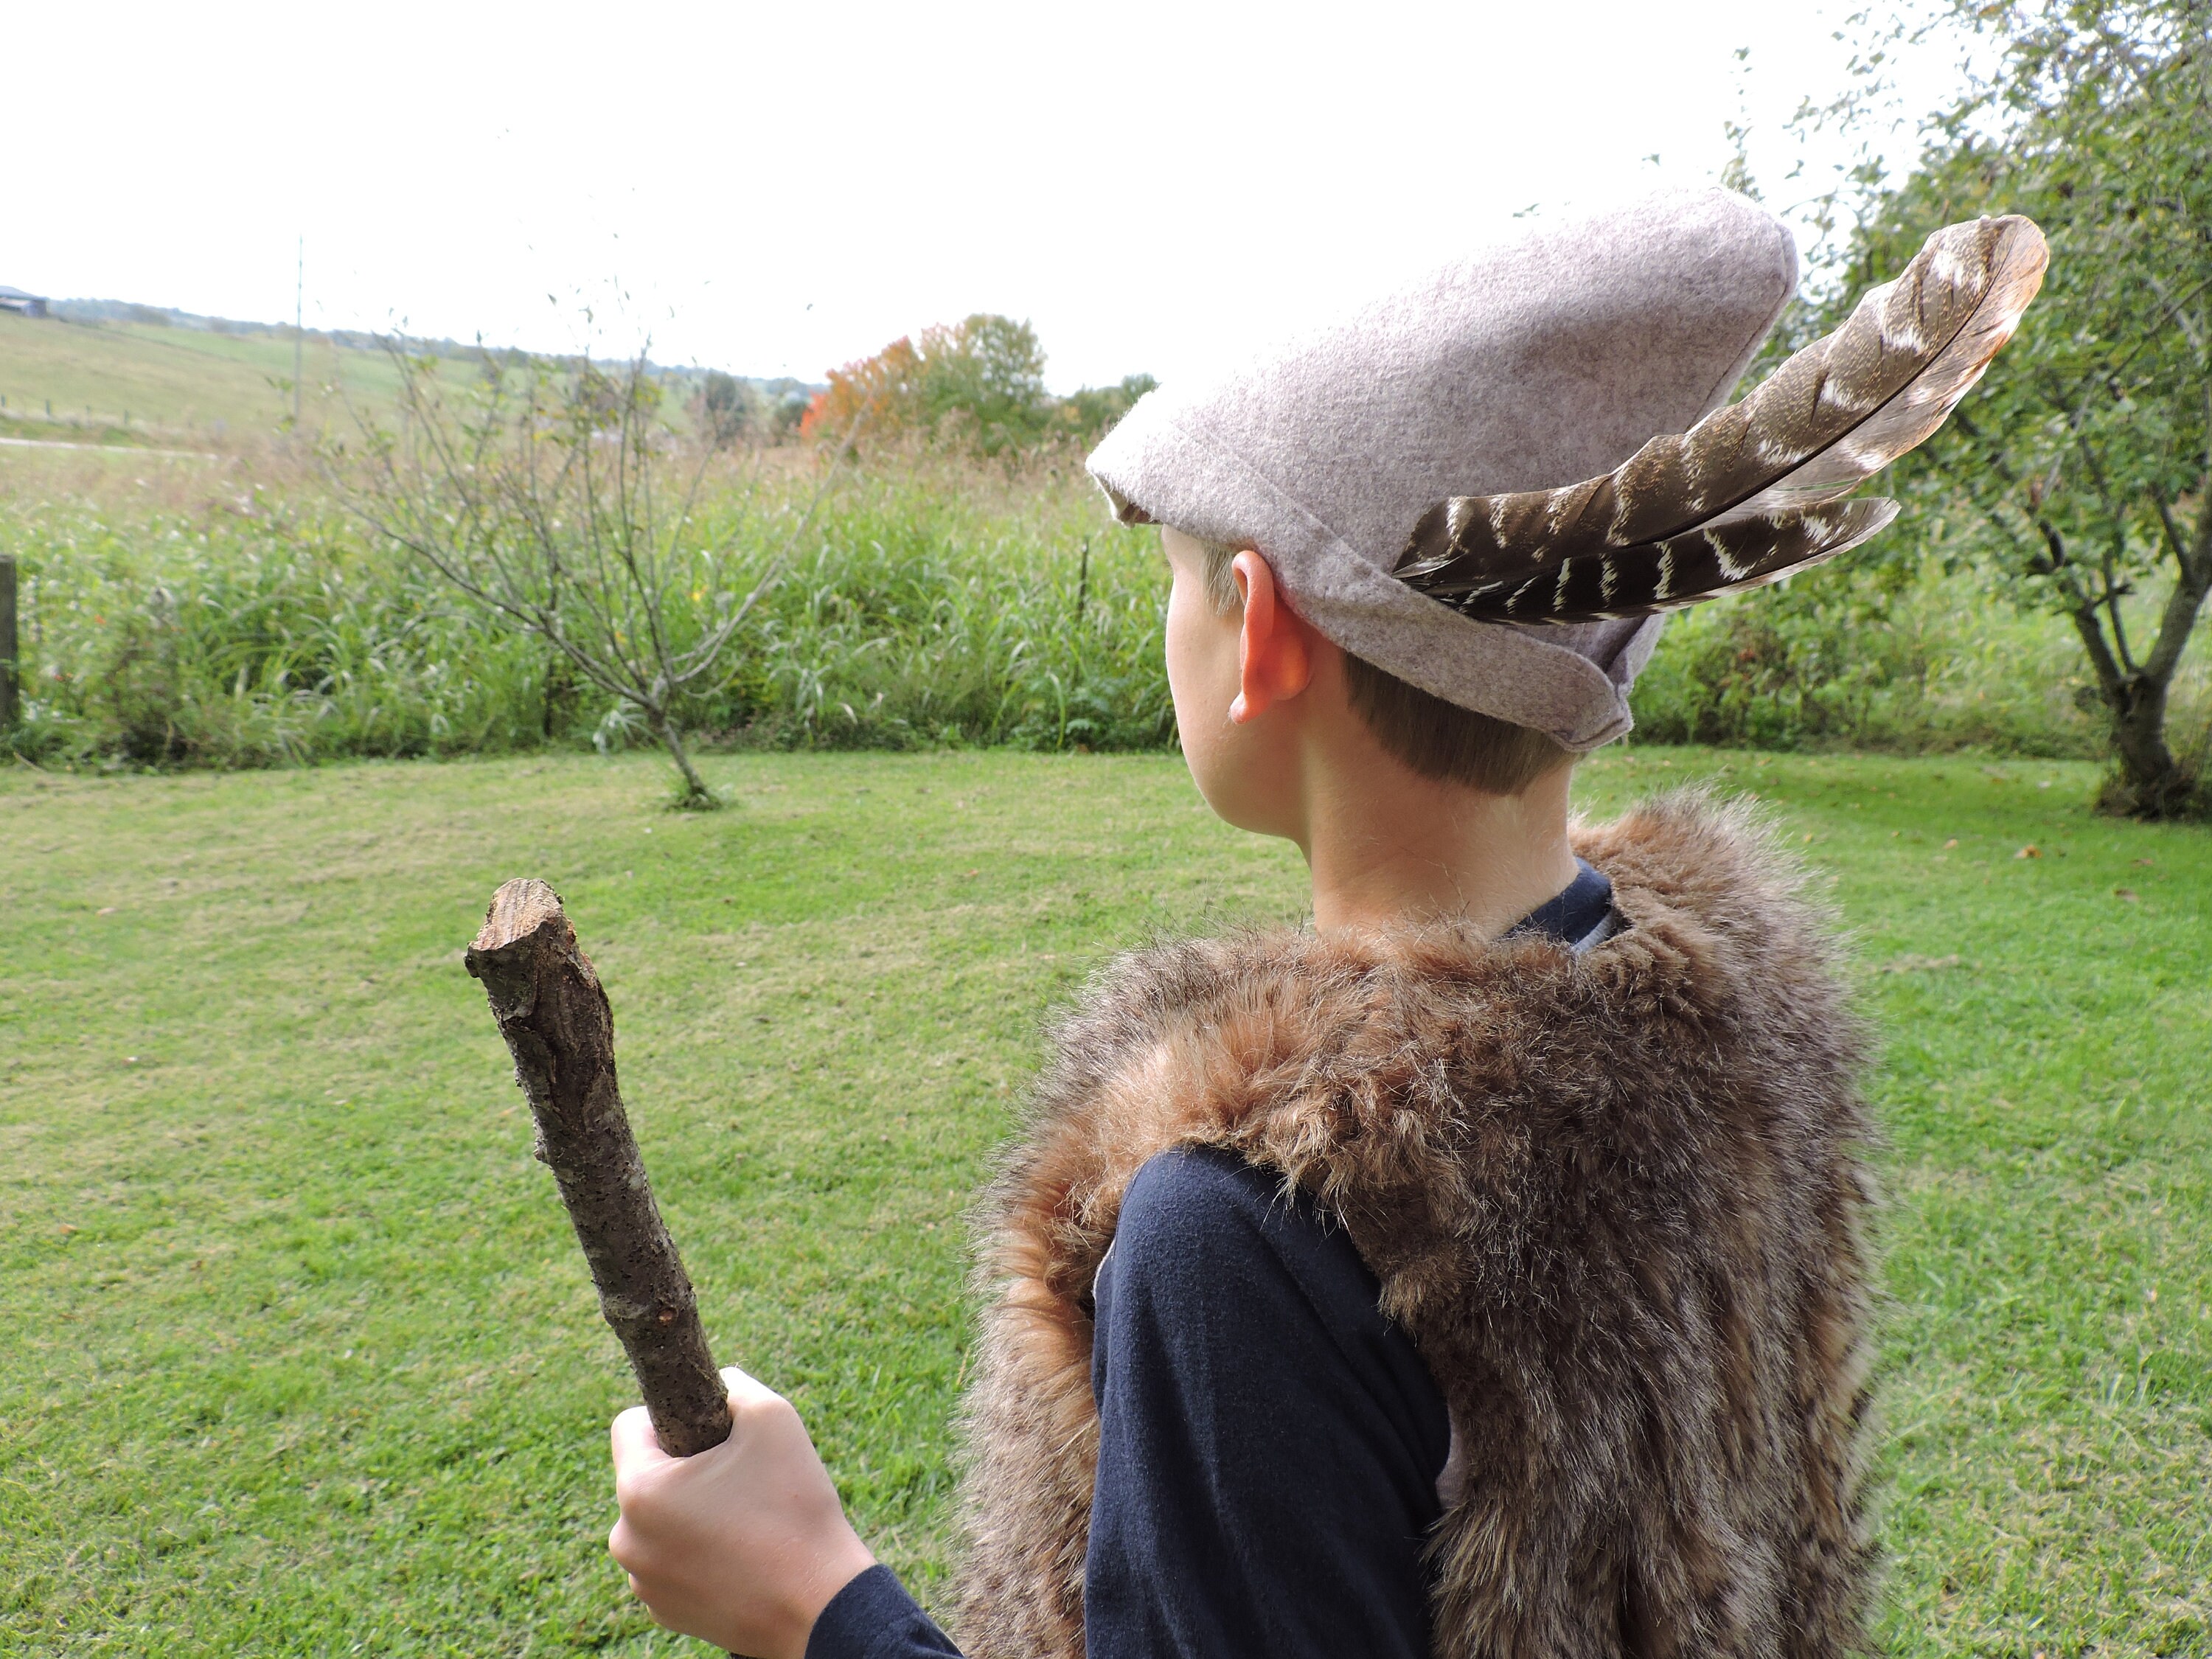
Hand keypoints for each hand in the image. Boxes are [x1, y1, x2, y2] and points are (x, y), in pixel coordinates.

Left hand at [610, 1367, 875, 1658]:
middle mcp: (627, 1541)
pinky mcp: (664, 1612)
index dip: (671, 1414)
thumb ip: (735, 1385)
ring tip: (743, 1519)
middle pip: (644, 1476)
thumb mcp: (773, 1417)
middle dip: (682, 1468)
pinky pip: (668, 1561)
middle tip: (737, 1477)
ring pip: (655, 1521)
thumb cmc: (794, 1507)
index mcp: (641, 1490)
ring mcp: (643, 1583)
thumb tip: (720, 1383)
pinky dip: (694, 1552)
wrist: (820, 1606)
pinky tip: (739, 1554)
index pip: (629, 1425)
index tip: (712, 1430)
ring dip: (686, 1511)